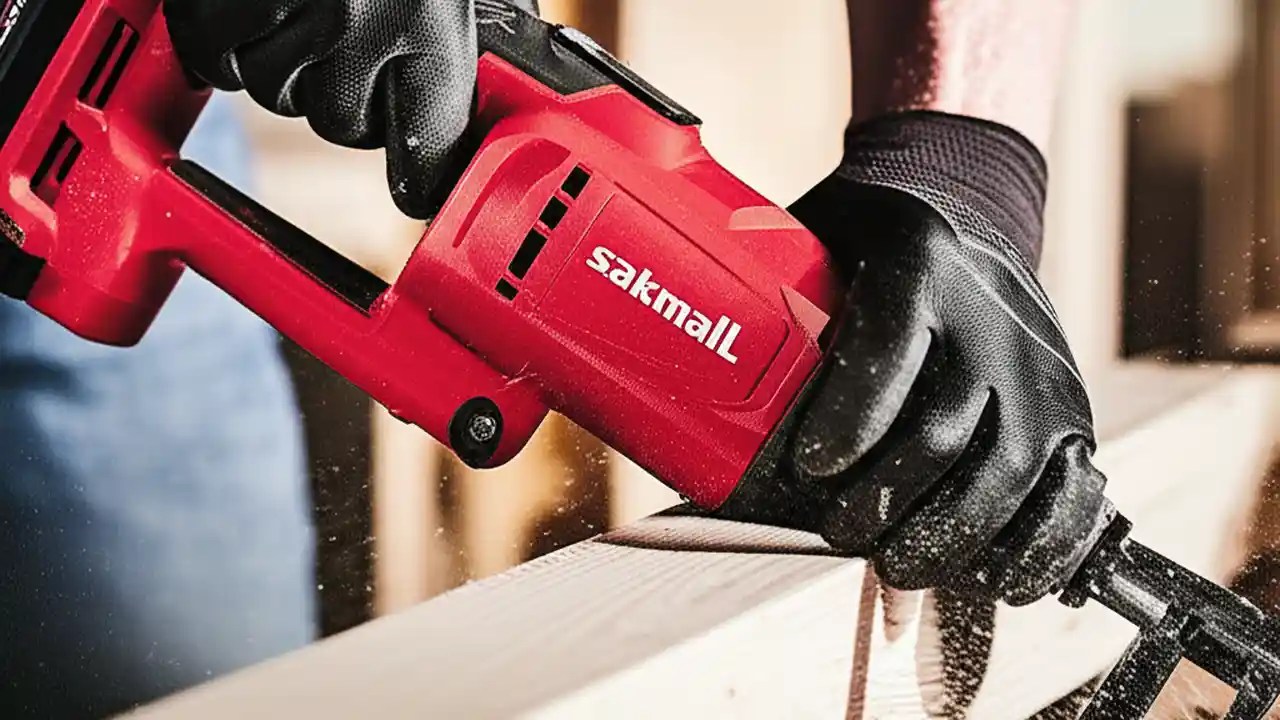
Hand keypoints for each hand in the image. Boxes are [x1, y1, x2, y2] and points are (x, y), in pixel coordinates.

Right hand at [165, 0, 537, 217]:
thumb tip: (477, 107)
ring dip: (286, 62)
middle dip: (345, 90)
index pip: (430, 147)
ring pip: (277, 92)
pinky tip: (259, 4)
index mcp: (434, 24)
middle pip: (342, 123)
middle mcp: (364, 25)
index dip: (422, 173)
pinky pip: (218, 59)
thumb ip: (464, 41)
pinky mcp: (223, 3)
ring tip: (307, 4)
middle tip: (352, 32)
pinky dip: (228, 40)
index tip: (419, 190)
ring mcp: (290, 12)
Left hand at [787, 111, 1112, 604]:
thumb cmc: (867, 237)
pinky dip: (1040, 545)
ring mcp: (1039, 363)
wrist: (969, 198)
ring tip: (902, 564)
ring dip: (952, 536)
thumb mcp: (814, 239)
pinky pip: (1073, 489)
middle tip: (845, 534)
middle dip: (888, 500)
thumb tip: (695, 392)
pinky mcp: (1071, 404)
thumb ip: (773, 299)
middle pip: (944, 430)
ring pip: (1009, 471)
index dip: (852, 420)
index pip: (888, 348)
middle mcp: (988, 314)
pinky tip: (1000, 578)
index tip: (814, 469)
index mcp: (917, 262)